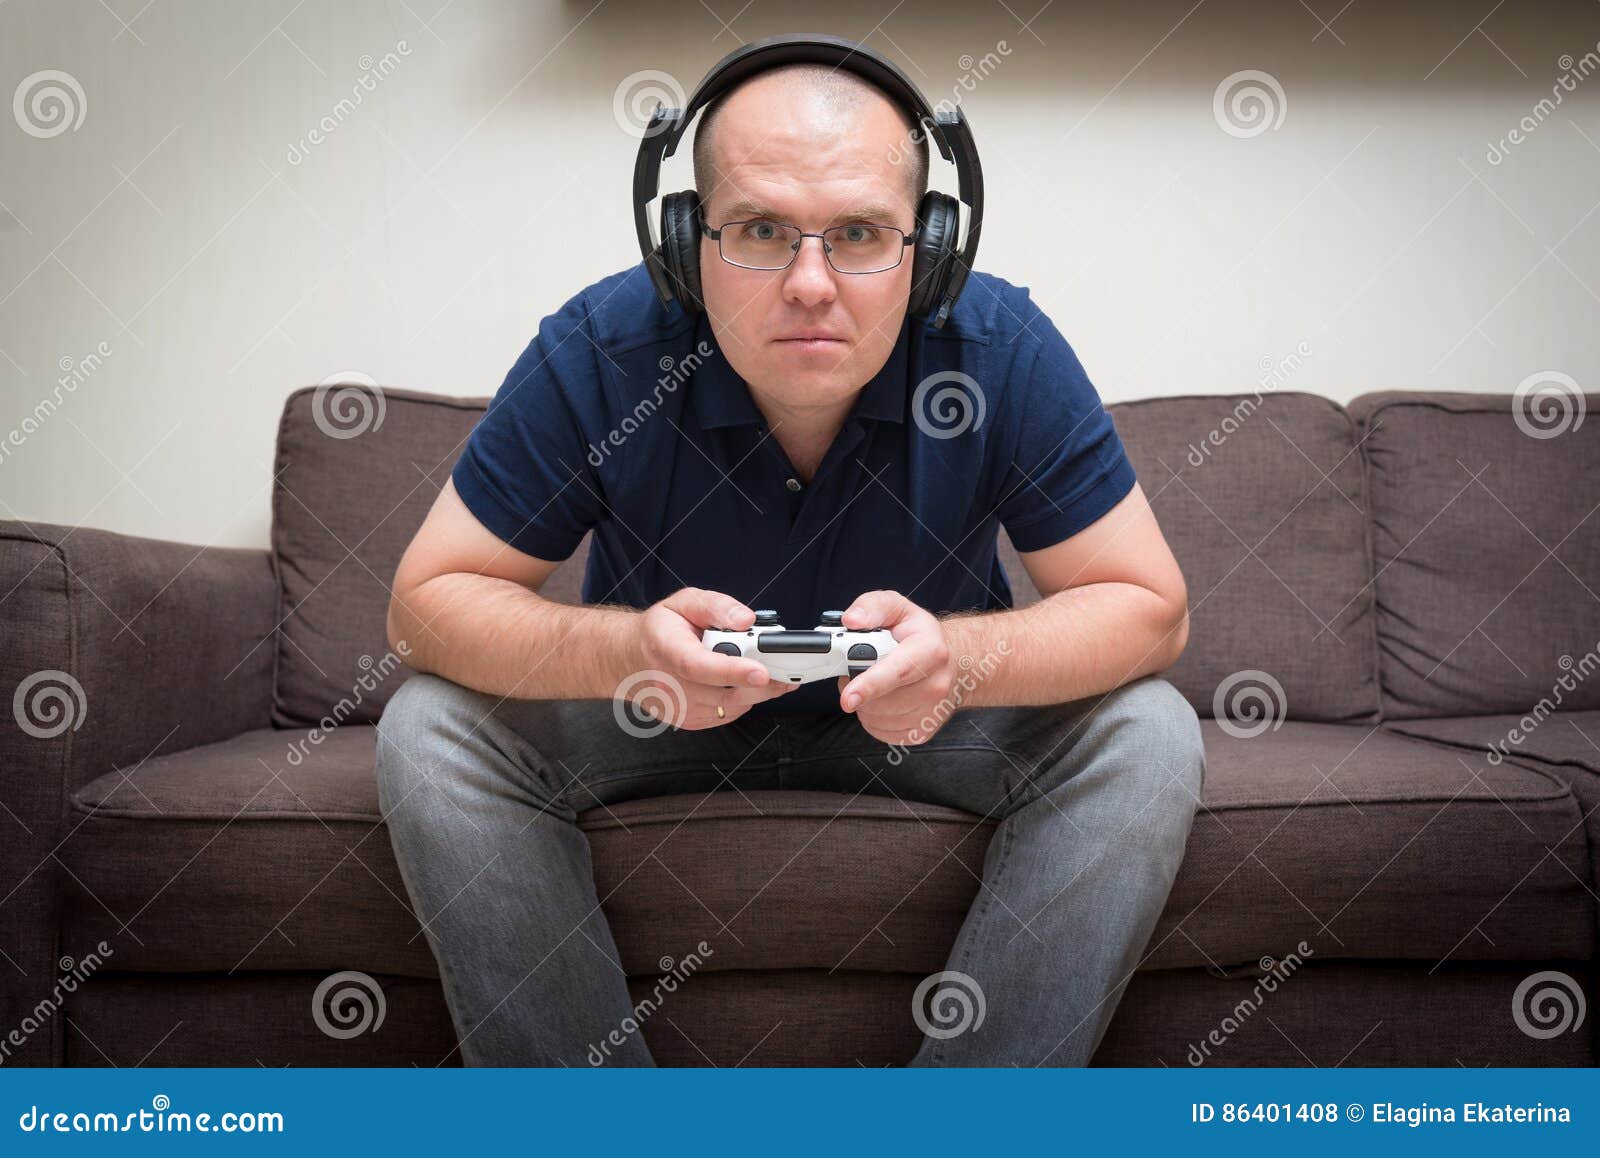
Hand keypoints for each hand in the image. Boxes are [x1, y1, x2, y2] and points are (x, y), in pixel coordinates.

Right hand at [628, 587, 795, 729]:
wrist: (631, 659)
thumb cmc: (661, 630)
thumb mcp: (684, 602)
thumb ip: (716, 606)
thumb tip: (746, 619)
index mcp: (665, 648)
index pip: (699, 665)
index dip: (732, 670)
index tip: (761, 671)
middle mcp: (668, 683)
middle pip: (722, 693)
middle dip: (760, 684)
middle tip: (787, 672)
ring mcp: (678, 707)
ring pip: (730, 706)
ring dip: (755, 692)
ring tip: (766, 671)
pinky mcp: (688, 721)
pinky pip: (727, 714)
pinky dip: (742, 699)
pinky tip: (743, 683)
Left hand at [835, 591, 955, 745]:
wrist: (954, 662)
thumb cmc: (920, 636)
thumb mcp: (898, 608)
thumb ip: (872, 607)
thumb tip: (852, 620)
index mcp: (931, 650)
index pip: (897, 671)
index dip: (869, 685)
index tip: (848, 697)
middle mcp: (936, 683)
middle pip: (881, 700)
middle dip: (858, 687)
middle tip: (860, 668)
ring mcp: (932, 711)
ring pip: (877, 717)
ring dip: (864, 702)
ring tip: (874, 683)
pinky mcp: (922, 732)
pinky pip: (881, 731)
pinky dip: (872, 717)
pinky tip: (882, 699)